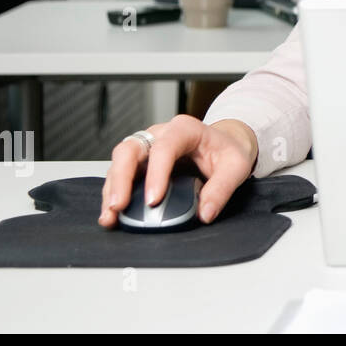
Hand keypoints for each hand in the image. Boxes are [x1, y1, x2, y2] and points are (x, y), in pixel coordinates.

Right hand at [99, 115, 257, 227]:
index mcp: (185, 129)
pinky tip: (111, 213)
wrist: (226, 144)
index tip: (153, 201)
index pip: (164, 148)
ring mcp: (147, 146)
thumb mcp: (236, 166)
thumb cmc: (228, 151)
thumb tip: (205, 213)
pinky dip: (113, 193)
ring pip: (119, 161)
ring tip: (109, 216)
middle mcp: (160, 134)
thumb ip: (221, 189)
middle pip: (130, 149)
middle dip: (120, 179)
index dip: (156, 174)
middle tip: (118, 206)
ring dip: (111, 189)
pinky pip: (120, 174)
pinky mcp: (140, 162)